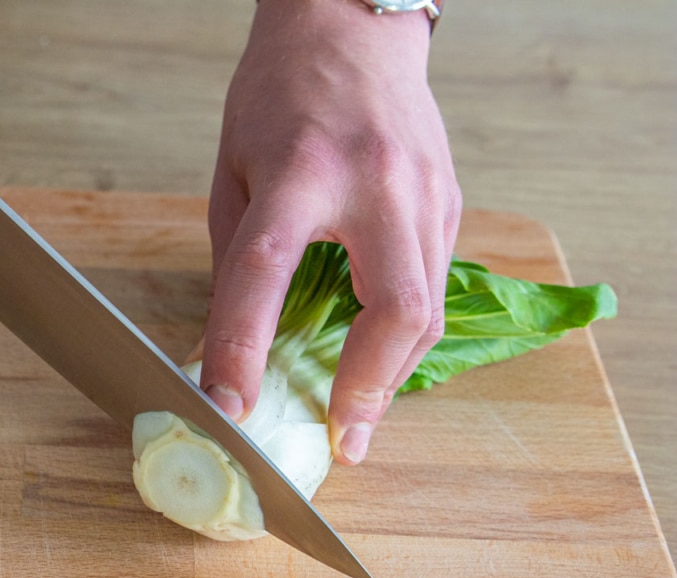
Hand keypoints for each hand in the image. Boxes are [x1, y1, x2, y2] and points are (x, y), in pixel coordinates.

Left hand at [199, 0, 460, 464]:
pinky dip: (406, 330)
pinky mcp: (449, 199)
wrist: (352, 27)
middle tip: (345, 437)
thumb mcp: (234, 169)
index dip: (241, 352)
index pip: (264, 275)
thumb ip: (236, 257)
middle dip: (368, 388)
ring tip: (359, 408)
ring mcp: (425, 191)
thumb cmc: (281, 93)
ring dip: (393, 372)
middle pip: (395, 309)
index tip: (227, 408)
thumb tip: (231, 340)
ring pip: (429, 308)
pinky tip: (379, 350)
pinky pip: (436, 283)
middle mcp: (374, 183)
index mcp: (301, 170)